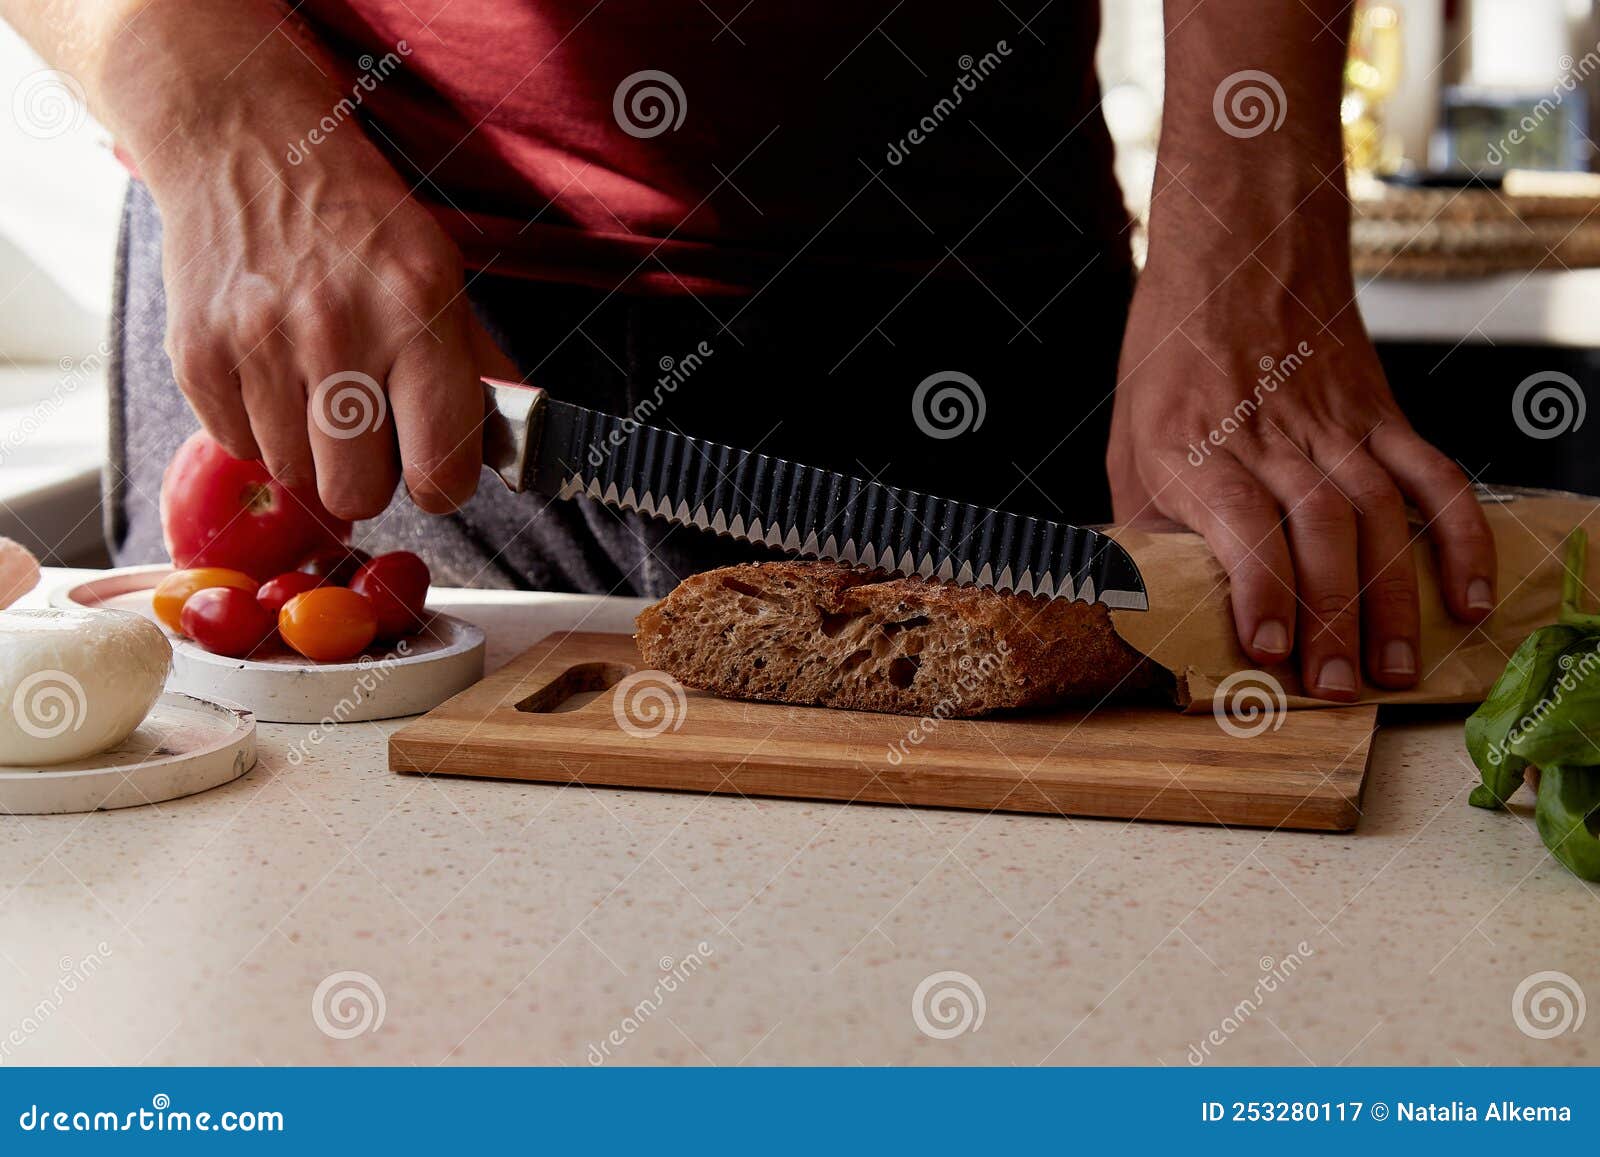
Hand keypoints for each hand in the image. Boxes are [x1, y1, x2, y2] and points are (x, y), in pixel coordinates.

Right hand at [145, 111, 513, 519]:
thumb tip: (514, 446)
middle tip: (367, 433)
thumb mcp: (440, 274)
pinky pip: (237, 446)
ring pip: (294, 475)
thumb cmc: (359, 220)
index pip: (440, 469)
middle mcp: (337, 333)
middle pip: (357, 494)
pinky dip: (257, 426)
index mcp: (417, 316)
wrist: (248, 145)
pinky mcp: (197, 353)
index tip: (433, 468)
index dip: (442, 484)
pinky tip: (270, 371)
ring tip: (314, 385)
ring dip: (309, 449)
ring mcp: (259, 344)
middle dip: (368, 477)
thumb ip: (476, 367)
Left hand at [1107, 253, 1496, 697]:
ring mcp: (1335, 425)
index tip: (1269, 649)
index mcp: (1197, 445)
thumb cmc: (1173, 358)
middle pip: (1319, 529)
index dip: (1261, 587)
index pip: (1240, 521)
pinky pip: (1435, 478)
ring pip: (1379, 514)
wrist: (1240, 253)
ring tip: (1396, 669)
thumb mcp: (1130, 440)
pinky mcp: (1382, 416)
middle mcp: (1270, 436)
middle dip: (1332, 617)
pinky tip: (1469, 596)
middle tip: (1337, 686)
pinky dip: (1460, 538)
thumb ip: (1150, 522)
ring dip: (1393, 597)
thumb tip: (1163, 605)